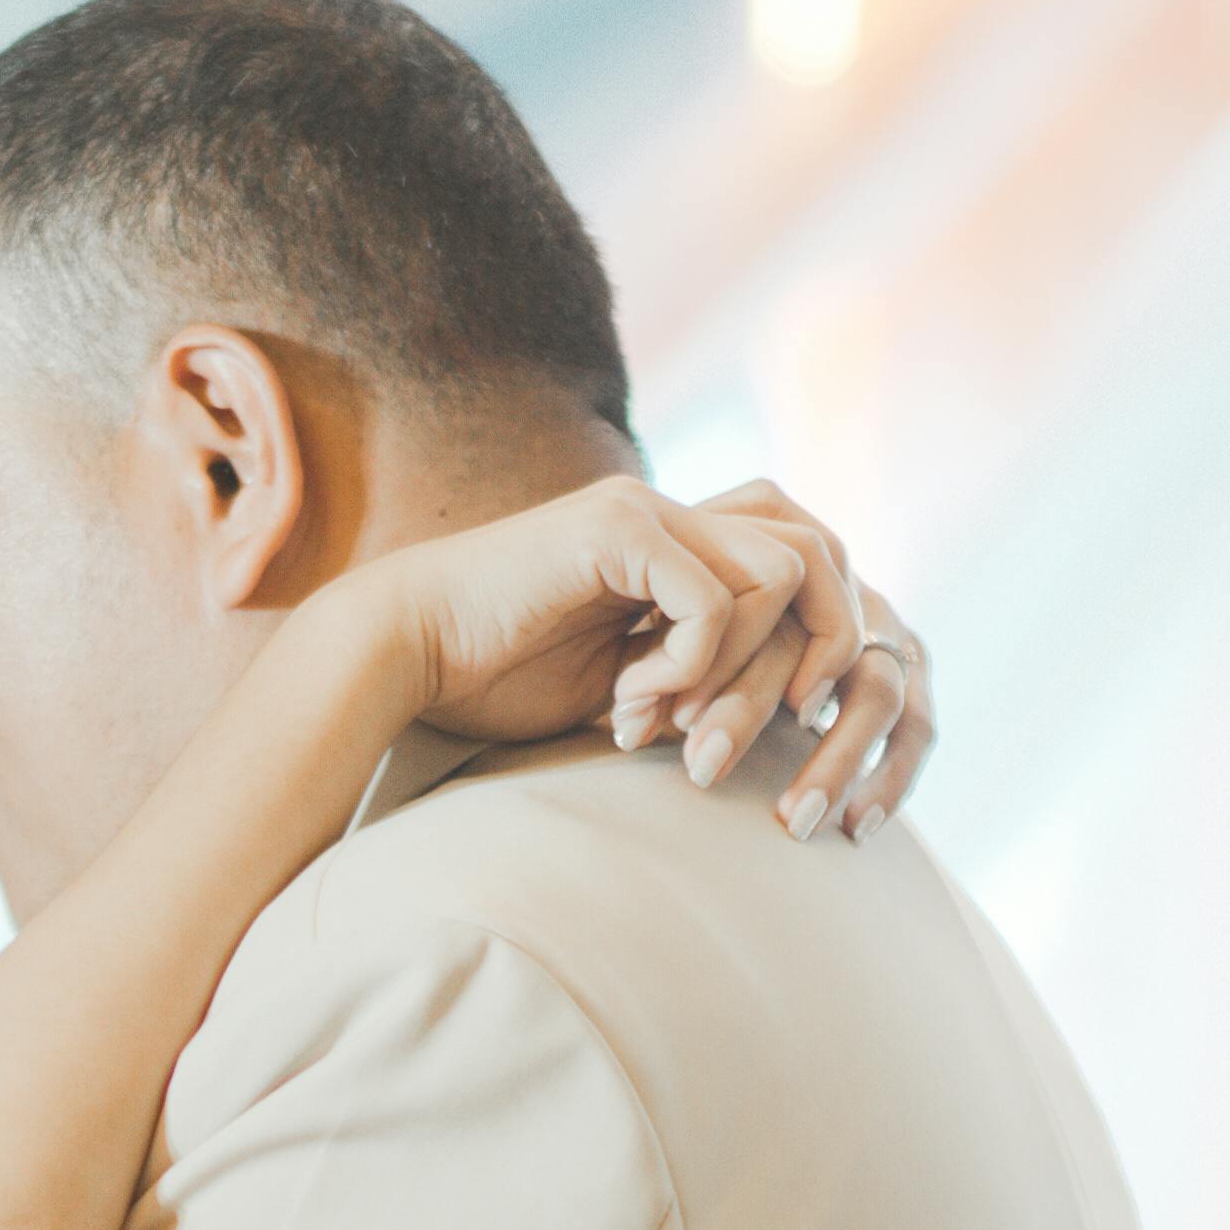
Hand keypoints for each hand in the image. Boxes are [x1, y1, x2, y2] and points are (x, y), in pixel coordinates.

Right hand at [394, 470, 934, 835]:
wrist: (403, 654)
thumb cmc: (494, 678)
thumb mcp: (624, 680)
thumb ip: (693, 668)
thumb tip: (781, 704)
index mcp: (675, 540)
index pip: (802, 551)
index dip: (823, 627)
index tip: (793, 713)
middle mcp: (669, 511)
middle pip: (818, 545)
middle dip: (827, 639)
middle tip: (790, 717)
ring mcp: (645, 511)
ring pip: (782, 571)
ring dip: (749, 664)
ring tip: (681, 719)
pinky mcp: (616, 531)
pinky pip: (712, 601)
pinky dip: (692, 668)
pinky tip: (629, 706)